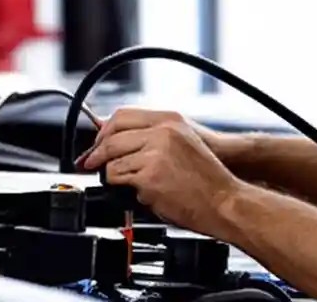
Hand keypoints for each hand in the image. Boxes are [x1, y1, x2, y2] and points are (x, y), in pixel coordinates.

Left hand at [79, 109, 243, 238]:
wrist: (225, 199)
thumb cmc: (208, 177)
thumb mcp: (185, 141)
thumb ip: (155, 135)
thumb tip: (123, 139)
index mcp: (169, 120)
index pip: (122, 115)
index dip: (104, 131)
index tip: (97, 143)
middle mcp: (162, 132)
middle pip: (112, 137)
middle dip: (97, 154)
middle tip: (90, 164)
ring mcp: (155, 154)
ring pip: (113, 161)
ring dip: (112, 175)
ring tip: (123, 183)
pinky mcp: (150, 177)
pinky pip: (120, 180)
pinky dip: (124, 190)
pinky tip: (141, 193)